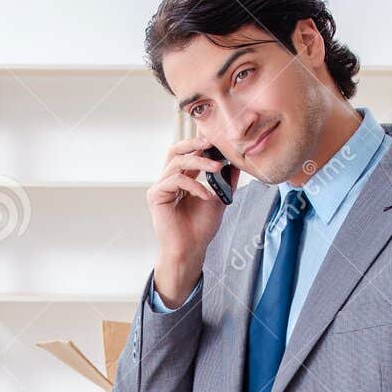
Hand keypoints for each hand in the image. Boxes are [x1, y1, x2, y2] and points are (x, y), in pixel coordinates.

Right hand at [147, 139, 240, 303]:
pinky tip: (206, 196)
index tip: (218, 141)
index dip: (201, 144)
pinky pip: (176, 180)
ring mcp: (160, 187)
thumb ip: (225, 180)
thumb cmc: (201, 228)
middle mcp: (168, 181)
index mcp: (181, 179)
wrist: (191, 250)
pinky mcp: (156, 196)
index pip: (187, 153)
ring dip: (200, 163)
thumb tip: (235, 162)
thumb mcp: (219, 198)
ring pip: (178, 162)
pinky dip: (194, 185)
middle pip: (176, 150)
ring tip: (217, 168)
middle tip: (212, 141)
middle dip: (194, 143)